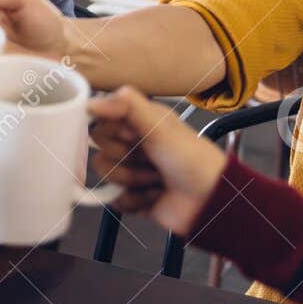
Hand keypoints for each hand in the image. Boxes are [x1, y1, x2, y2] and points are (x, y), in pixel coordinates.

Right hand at [87, 85, 226, 236]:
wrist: (211, 201)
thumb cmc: (194, 159)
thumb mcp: (161, 126)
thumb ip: (127, 106)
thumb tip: (92, 102)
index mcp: (138, 121)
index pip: (101, 120)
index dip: (111, 131)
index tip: (130, 135)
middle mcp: (132, 144)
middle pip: (100, 148)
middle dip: (126, 157)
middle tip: (150, 157)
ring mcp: (131, 170)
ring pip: (106, 175)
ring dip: (133, 179)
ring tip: (157, 178)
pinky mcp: (132, 196)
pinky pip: (114, 199)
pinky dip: (135, 200)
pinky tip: (155, 195)